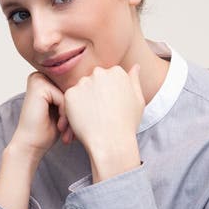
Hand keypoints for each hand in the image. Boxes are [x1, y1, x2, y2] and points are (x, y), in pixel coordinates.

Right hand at [11, 71, 74, 158]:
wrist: (30, 146)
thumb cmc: (46, 132)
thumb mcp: (63, 111)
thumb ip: (72, 97)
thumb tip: (92, 88)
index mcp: (45, 79)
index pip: (72, 89)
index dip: (77, 108)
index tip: (76, 127)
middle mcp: (40, 76)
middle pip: (72, 91)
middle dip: (75, 112)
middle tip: (72, 132)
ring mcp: (38, 80)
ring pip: (69, 95)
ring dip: (72, 115)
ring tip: (67, 132)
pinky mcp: (39, 87)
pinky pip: (64, 98)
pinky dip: (66, 115)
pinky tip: (60, 127)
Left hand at [63, 64, 144, 179]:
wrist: (111, 141)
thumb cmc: (127, 123)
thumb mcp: (138, 100)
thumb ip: (134, 80)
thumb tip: (135, 67)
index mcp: (116, 71)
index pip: (108, 77)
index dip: (108, 94)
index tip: (110, 106)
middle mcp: (99, 73)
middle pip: (93, 81)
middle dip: (95, 94)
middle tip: (100, 113)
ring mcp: (83, 83)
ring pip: (80, 89)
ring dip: (83, 100)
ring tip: (92, 118)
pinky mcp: (70, 94)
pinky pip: (70, 99)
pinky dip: (73, 109)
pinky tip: (83, 119)